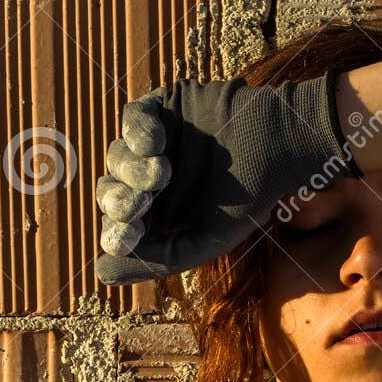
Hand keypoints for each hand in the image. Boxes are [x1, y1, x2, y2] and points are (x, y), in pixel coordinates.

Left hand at [94, 68, 359, 284]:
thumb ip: (156, 259)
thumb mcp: (203, 241)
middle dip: (119, 200)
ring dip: (132, 169)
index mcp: (156, 213)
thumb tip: (101, 273)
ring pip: (118, 155)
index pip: (118, 224)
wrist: (280, 145)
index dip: (116, 232)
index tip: (127, 236)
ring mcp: (153, 142)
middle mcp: (148, 179)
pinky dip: (137, 132)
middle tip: (140, 204)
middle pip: (111, 189)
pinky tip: (156, 146)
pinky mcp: (161, 108)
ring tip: (162, 173)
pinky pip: (133, 117)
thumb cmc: (247, 200)